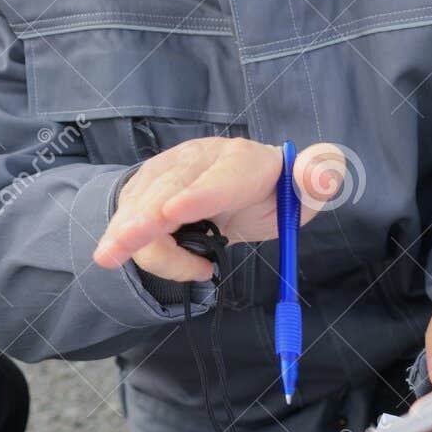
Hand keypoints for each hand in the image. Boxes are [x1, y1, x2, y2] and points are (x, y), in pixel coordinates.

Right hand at [91, 137, 345, 280]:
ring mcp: (166, 169)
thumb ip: (318, 180)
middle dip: (139, 224)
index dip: (196, 196)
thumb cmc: (272, 193)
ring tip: (192, 273)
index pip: (218, 178)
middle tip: (112, 255)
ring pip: (140, 209)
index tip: (172, 213)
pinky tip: (174, 264)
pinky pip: (129, 217)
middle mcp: (198, 158)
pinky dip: (139, 247)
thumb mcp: (303, 194)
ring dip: (138, 243)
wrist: (241, 183)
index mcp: (243, 160)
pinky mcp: (144, 184)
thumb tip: (320, 173)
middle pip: (164, 192)